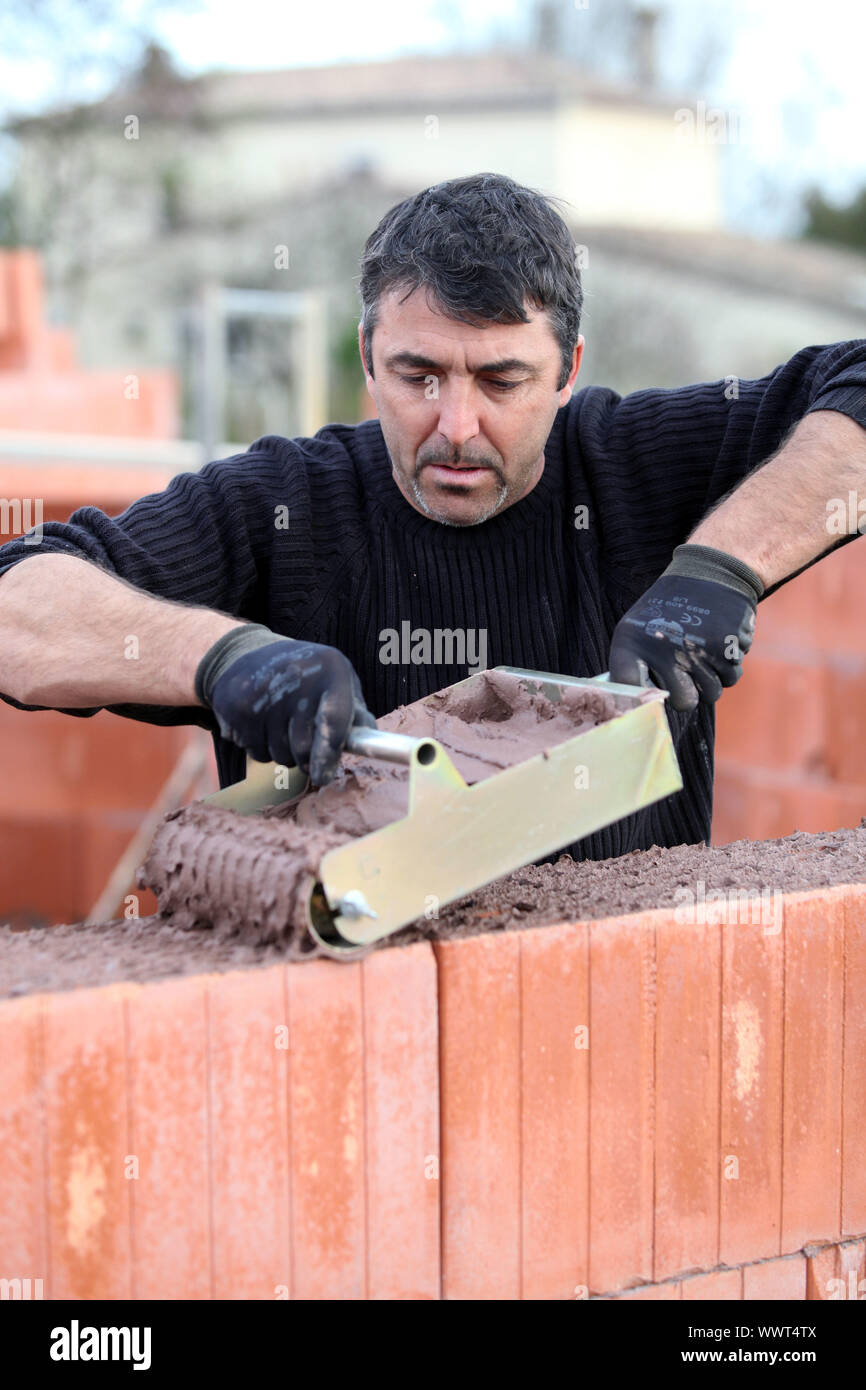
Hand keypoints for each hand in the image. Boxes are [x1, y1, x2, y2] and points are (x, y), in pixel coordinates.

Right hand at [196, 625, 375, 784]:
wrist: (248, 654)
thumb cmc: (307, 676)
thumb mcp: (337, 681)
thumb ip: (356, 713)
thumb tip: (369, 742)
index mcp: (331, 667)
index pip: (334, 721)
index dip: (329, 754)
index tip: (323, 776)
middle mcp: (296, 675)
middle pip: (303, 747)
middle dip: (305, 757)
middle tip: (302, 744)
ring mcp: (262, 691)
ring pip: (278, 754)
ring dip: (283, 752)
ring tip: (280, 723)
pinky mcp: (236, 707)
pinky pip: (256, 752)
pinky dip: (261, 747)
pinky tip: (261, 722)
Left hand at [608, 544, 762, 711]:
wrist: (710, 571)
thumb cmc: (669, 607)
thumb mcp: (636, 627)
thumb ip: (632, 665)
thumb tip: (629, 706)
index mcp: (632, 642)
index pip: (627, 686)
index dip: (640, 698)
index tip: (650, 697)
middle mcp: (664, 650)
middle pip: (683, 702)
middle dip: (689, 693)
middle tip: (688, 672)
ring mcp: (698, 650)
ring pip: (712, 693)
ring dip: (711, 678)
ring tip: (703, 651)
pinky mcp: (728, 647)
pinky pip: (731, 676)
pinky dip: (728, 665)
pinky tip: (719, 642)